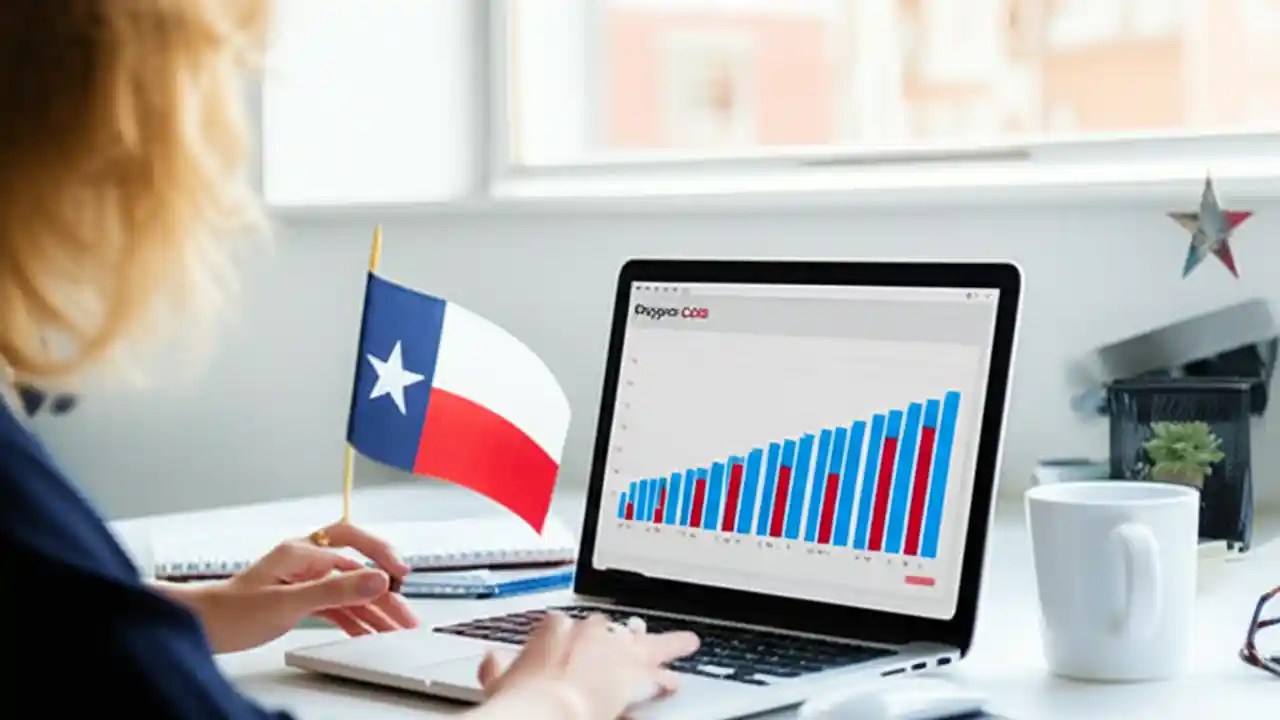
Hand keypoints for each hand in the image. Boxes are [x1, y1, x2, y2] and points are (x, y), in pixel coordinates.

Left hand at [165, 522, 417, 652]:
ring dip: (373, 610)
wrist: (200, 627)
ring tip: (395, 629)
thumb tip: (376, 578)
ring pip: (349, 591)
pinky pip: (336, 606)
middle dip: (384, 592)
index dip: (379, 553)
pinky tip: (368, 632)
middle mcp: (306, 562)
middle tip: (405, 614)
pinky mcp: (300, 600)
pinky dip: (354, 619)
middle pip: (357, 570)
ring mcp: (304, 581)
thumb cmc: (231, 611)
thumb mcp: (288, 603)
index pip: (351, 542)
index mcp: (301, 552)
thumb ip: (336, 591)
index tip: (399, 572)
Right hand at [471, 612, 698, 719]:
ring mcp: (617, 652)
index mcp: (556, 629)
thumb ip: (498, 666)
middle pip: (614, 627)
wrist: (549, 711)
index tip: (578, 643)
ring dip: (664, 644)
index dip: (576, 636)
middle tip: (636, 635)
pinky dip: (665, 680)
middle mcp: (591, 633)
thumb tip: (492, 660)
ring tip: (683, 644)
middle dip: (623, 634)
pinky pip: (659, 674)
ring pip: (646, 641)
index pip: (568, 624)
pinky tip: (673, 683)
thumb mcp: (501, 680)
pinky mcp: (637, 676)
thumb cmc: (524, 698)